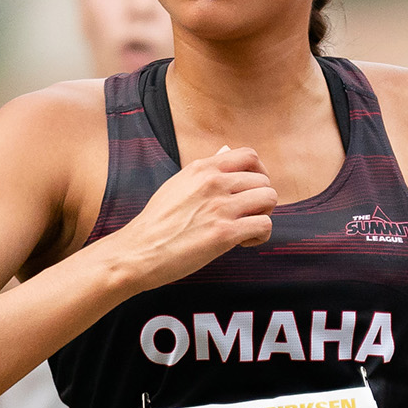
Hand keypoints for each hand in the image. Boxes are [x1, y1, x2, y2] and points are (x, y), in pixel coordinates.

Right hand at [108, 146, 276, 289]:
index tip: (253, 188)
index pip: (249, 156)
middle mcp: (214, 182)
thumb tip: (226, 161)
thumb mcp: (177, 185)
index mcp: (202, 169)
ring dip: (263, 215)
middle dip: (261, 199)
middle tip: (247, 215)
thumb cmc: (155, 224)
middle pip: (263, 180)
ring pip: (269, 199)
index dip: (260, 172)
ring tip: (246, 228)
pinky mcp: (225, 234)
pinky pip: (264, 225)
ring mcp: (220, 207)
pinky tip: (243, 242)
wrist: (138, 252)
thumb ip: (203, 175)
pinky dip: (260, 235)